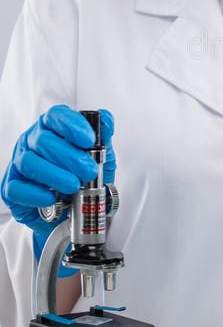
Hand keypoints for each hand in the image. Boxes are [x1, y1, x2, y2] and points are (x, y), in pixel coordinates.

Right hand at [0, 105, 115, 274]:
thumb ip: (103, 136)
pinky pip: (16, 188)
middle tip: (89, 171)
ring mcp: (20, 164)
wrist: (75, 210)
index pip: (56, 116)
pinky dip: (36, 194)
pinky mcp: (12, 189)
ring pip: (29, 162)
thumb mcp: (101, 156)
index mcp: (53, 128)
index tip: (89, 140)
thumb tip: (105, 118)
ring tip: (74, 186)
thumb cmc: (83, 177)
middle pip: (43, 140)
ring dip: (55, 175)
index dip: (72, 125)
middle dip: (69, 156)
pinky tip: (52, 198)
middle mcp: (33, 142)